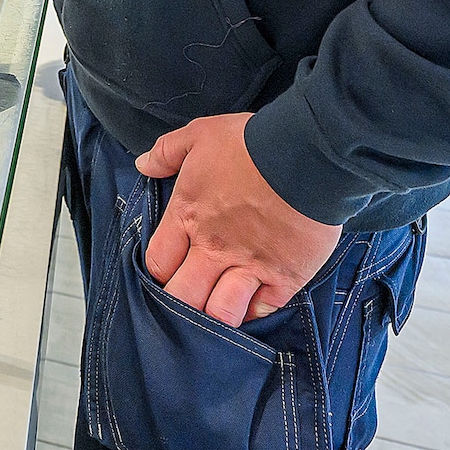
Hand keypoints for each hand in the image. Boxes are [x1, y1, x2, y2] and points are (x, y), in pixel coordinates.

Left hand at [138, 113, 340, 324]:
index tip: (170, 270)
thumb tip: (142, 165)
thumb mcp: (200, 134)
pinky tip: (253, 301)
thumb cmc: (251, 143)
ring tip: (220, 307)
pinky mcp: (285, 277)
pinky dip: (255, 311)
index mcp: (188, 217)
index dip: (160, 272)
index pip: (158, 263)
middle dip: (182, 302)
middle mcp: (214, 249)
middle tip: (193, 295)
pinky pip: (262, 311)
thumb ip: (167, 151)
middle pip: (182, 298)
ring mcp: (250, 266)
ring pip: (220, 314)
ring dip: (217, 315)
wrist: (307, 153)